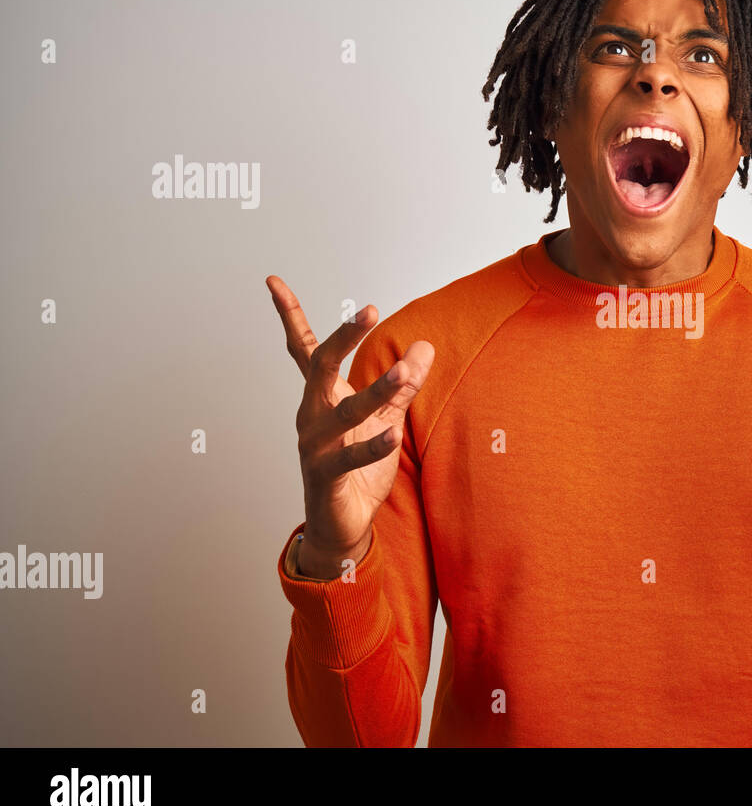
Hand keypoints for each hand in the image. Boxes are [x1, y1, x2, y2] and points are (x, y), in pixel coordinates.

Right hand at [267, 276, 434, 577]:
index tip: (273, 281)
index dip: (288, 315)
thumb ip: (403, 384)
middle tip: (369, 310)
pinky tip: (393, 435)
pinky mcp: (325, 475)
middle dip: (344, 338)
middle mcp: (311, 414)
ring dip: (376, 390)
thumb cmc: (357, 468)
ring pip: (343, 410)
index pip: (303, 349)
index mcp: (321, 397)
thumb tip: (425, 345)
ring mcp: (314, 445)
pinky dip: (372, 445)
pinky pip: (350, 457)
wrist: (342, 524)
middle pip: (320, 367)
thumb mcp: (386, 417)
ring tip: (404, 373)